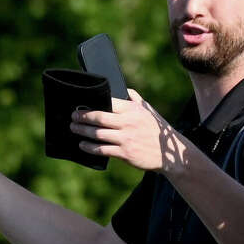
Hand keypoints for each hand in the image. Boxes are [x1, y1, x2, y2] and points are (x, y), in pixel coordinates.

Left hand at [71, 90, 188, 172]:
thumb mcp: (149, 111)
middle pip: (99, 117)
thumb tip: (124, 89)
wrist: (169, 154)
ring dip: (83, 131)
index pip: (108, 102)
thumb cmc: (157, 131)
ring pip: (98, 134)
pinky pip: (102, 149)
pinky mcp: (125, 153)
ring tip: (74, 128)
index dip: (92, 103)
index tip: (81, 103)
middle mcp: (128, 122)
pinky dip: (90, 147)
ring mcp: (126, 138)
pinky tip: (83, 145)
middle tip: (73, 116)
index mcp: (133, 110)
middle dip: (83, 116)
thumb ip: (135, 99)